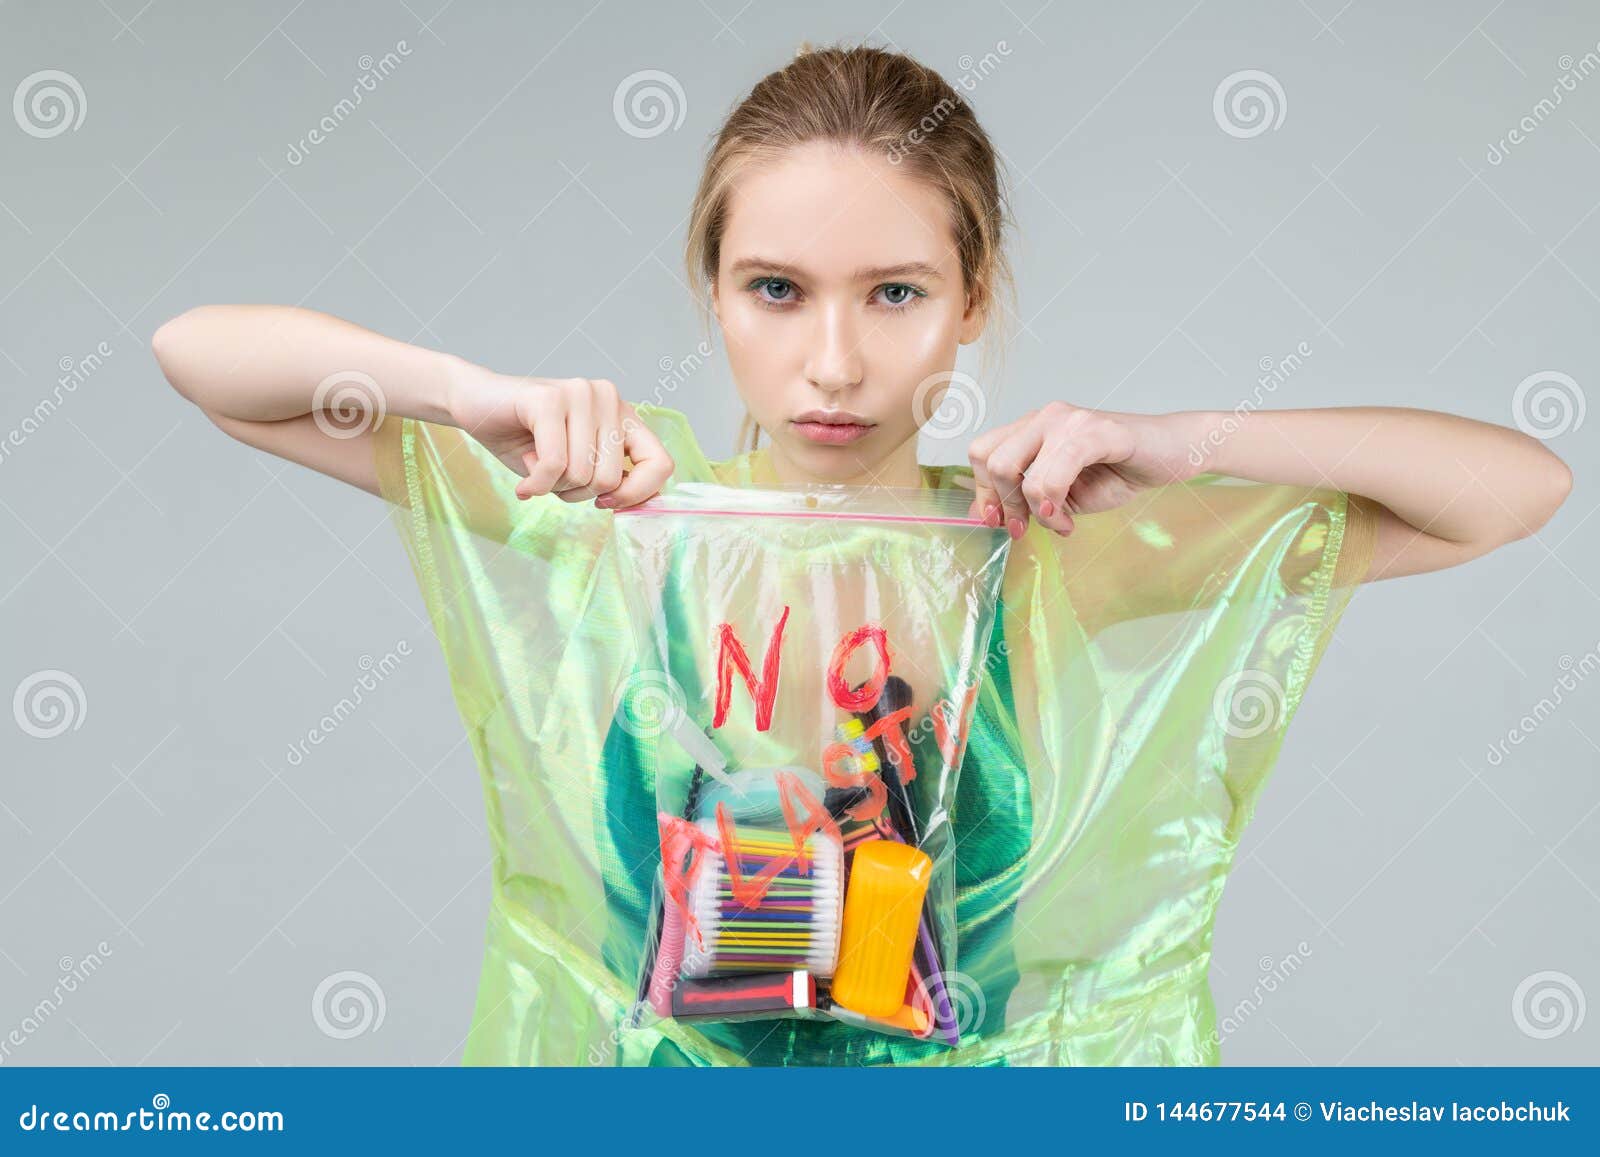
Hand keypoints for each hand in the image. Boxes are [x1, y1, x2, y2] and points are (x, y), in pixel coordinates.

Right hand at [446, 365, 673, 508]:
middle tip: (553, 479)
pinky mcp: (548, 398)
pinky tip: (525, 482)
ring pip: (581, 474)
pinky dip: (536, 484)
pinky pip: (554, 464)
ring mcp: (579, 393)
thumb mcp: (577, 466)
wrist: (473, 405)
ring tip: (536, 469)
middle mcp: (607, 397)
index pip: (660, 464)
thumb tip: (647, 505)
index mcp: (622, 414)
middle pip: (611, 479)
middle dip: (577, 493)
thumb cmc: (526, 440)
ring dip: (552, 487)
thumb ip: (614, 479)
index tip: (605, 503)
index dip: (636, 495)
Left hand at [966, 402, 1199, 537]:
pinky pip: (1050, 473)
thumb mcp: (1064, 493)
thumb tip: (994, 517)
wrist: (1174, 453)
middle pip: (990, 461)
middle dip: (1004, 505)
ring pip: (1013, 469)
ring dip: (1032, 510)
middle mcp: (1044, 417)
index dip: (983, 494)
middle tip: (1026, 528)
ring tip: (1061, 523)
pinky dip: (1051, 504)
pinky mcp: (1093, 430)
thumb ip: (1029, 499)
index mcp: (1032, 428)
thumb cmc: (1120, 472)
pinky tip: (1067, 521)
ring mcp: (1066, 419)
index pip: (981, 453)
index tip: (999, 523)